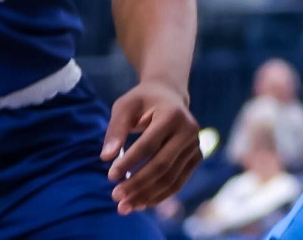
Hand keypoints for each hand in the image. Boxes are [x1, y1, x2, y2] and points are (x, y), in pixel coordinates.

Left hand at [103, 80, 202, 214]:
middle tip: (115, 197)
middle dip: (137, 184)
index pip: (149, 144)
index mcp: (173, 114)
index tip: (110, 177)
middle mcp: (189, 130)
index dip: (129, 162)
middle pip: (162, 165)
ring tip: (124, 207)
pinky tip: (140, 203)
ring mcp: (195, 145)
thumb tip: (105, 158)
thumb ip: (115, 130)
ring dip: (146, 195)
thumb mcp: (125, 107)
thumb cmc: (142, 101)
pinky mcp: (196, 157)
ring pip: (170, 178)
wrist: (169, 95)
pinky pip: (178, 182)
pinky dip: (159, 196)